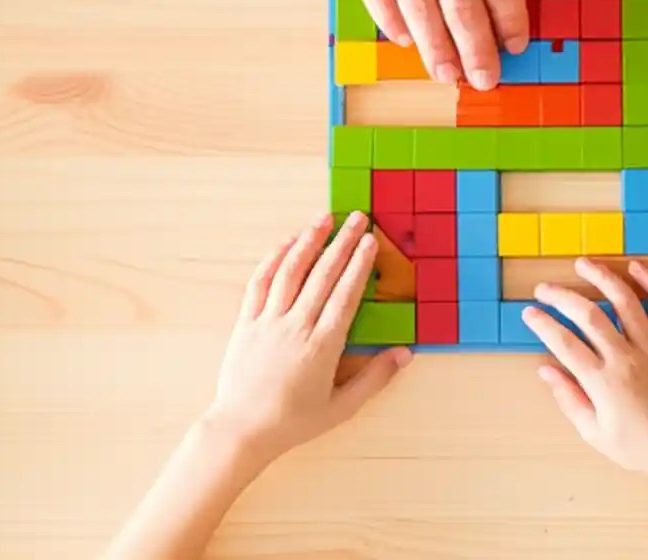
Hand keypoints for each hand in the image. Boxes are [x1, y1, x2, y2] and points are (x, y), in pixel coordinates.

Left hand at [204, 212, 411, 461]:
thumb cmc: (294, 422)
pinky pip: (260, 282)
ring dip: (308, 241)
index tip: (370, 241)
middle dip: (342, 242)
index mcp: (322, 347)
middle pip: (322, 275)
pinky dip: (274, 258)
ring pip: (290, 271)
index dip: (359, 265)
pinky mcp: (246, 323)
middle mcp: (295, 327)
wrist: (241, 430)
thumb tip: (406, 354)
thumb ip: (375, 378)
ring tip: (324, 218)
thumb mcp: (342, 407)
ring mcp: (267, 322)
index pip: (345, 295)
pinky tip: (287, 242)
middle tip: (357, 218)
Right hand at [524, 259, 647, 480]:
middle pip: (588, 315)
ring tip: (583, 264)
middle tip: (544, 289)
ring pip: (624, 301)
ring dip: (602, 277)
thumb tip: (545, 370)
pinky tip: (635, 267)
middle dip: (561, 296)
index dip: (543, 324)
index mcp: (603, 382)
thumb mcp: (595, 433)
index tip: (529, 313)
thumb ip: (569, 399)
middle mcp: (626, 358)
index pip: (564, 343)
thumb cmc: (640, 447)